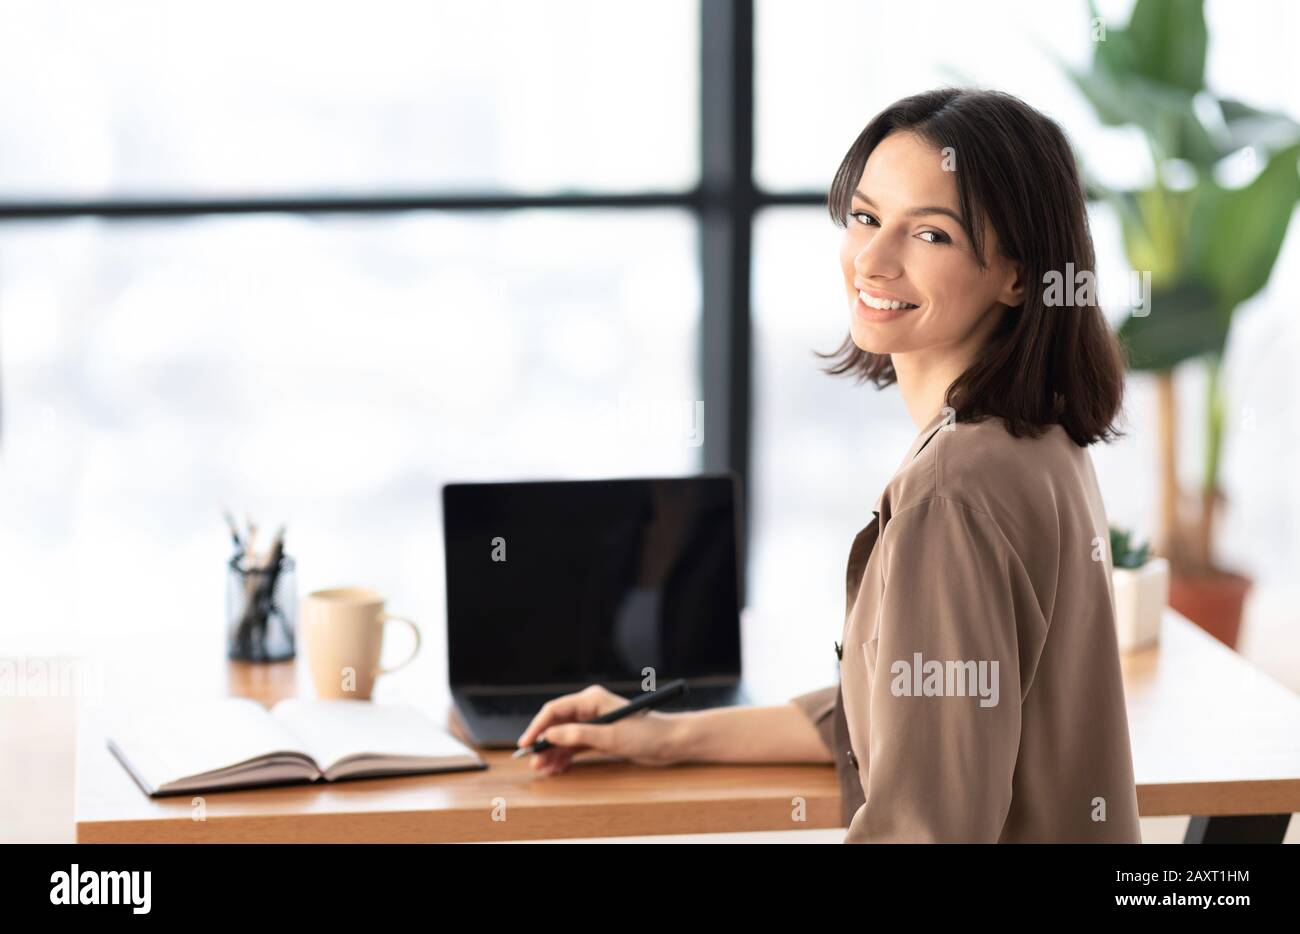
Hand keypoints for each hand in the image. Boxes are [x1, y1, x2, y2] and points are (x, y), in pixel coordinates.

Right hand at [515, 684, 683, 774]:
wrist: (671, 742)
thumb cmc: (647, 733)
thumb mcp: (611, 736)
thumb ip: (579, 735)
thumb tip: (551, 735)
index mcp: (591, 699)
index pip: (555, 710)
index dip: (538, 726)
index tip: (527, 743)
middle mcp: (590, 709)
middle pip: (557, 724)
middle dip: (544, 743)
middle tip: (534, 762)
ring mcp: (594, 723)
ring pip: (564, 737)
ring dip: (553, 753)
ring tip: (545, 769)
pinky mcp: (600, 737)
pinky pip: (575, 746)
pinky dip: (566, 757)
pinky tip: (558, 768)